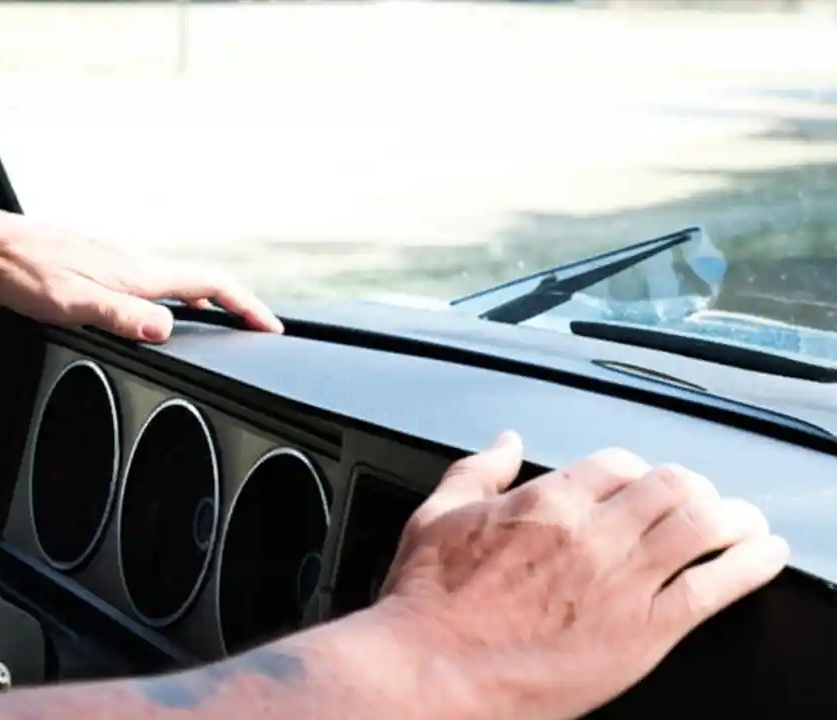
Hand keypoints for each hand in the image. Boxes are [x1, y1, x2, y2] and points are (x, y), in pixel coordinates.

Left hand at [0, 195, 282, 341]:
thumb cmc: (21, 273)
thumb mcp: (70, 302)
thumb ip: (120, 316)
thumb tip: (165, 328)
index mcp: (134, 273)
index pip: (209, 283)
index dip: (246, 304)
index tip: (270, 325)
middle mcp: (131, 263)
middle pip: (199, 283)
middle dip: (233, 306)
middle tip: (254, 330)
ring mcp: (115, 263)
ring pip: (174, 283)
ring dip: (205, 302)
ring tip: (220, 325)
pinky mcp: (98, 266)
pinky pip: (150, 283)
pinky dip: (173, 299)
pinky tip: (157, 313)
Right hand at [377, 432, 787, 718]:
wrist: (430, 670)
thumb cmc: (427, 602)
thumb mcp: (436, 517)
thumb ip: (476, 472)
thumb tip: (506, 443)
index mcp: (546, 502)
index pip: (617, 464)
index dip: (637, 470)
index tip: (642, 484)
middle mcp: (592, 533)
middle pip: (670, 486)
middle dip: (692, 488)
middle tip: (701, 499)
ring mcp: (622, 581)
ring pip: (702, 527)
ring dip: (734, 518)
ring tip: (746, 523)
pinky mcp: (642, 632)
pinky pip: (714, 588)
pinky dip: (750, 565)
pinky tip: (764, 555)